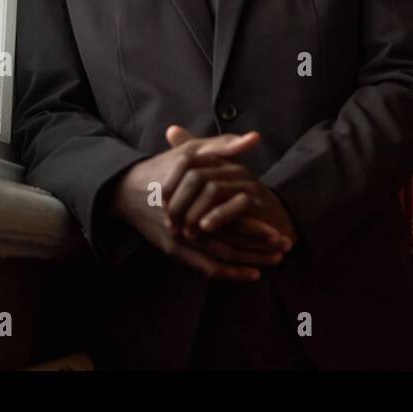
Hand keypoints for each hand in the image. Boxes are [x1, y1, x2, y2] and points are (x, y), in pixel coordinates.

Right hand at [109, 130, 283, 280]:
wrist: (126, 190)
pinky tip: (252, 274)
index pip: (231, 221)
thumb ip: (225, 146)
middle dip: (260, 249)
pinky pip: (206, 267)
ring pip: (220, 260)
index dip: (257, 229)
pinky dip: (230, 273)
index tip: (281, 233)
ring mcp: (180, 242)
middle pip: (229, 246)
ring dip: (250, 261)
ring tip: (276, 261)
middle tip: (286, 248)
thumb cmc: (164, 167)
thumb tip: (254, 138)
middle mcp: (186, 226)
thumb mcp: (192, 152)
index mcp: (193, 201)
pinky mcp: (175, 252)